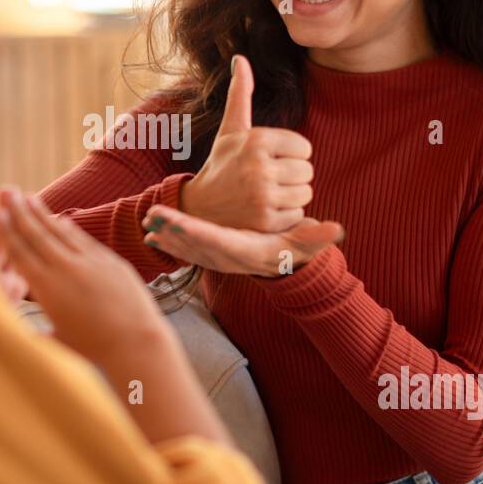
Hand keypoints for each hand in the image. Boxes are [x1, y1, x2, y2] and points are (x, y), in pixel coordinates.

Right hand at [0, 186, 175, 358]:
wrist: (136, 341)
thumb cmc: (94, 348)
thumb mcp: (58, 341)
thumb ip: (36, 335)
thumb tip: (16, 339)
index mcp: (47, 289)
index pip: (21, 254)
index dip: (8, 232)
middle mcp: (65, 269)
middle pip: (37, 235)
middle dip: (19, 211)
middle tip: (6, 192)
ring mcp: (89, 262)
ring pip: (60, 232)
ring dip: (42, 213)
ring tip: (28, 197)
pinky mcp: (108, 260)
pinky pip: (82, 239)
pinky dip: (68, 228)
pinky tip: (59, 218)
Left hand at [142, 203, 343, 276]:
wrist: (281, 266)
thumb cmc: (292, 250)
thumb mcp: (305, 242)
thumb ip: (318, 236)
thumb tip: (335, 228)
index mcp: (247, 251)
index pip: (220, 241)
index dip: (198, 234)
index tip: (178, 224)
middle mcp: (228, 258)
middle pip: (197, 246)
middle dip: (174, 233)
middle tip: (152, 217)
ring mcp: (216, 259)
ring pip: (187, 249)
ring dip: (167, 237)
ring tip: (147, 221)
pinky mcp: (209, 256)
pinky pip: (185, 251)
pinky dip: (168, 244)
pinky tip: (149, 233)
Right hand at [179, 55, 314, 232]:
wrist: (199, 209)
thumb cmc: (221, 164)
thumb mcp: (231, 129)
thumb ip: (240, 94)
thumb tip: (241, 58)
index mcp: (256, 140)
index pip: (304, 148)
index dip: (291, 156)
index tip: (269, 161)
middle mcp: (259, 166)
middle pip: (308, 171)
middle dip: (292, 178)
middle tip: (267, 180)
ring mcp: (262, 195)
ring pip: (305, 194)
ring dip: (291, 197)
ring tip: (266, 195)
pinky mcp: (265, 220)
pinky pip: (297, 215)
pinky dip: (285, 216)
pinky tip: (264, 212)